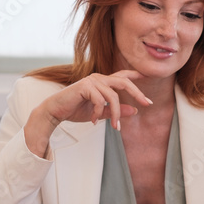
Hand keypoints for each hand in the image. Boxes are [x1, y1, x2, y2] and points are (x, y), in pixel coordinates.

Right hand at [24, 71, 150, 156]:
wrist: (54, 112)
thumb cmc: (75, 110)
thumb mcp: (99, 112)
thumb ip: (115, 111)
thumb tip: (135, 110)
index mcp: (103, 81)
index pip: (122, 76)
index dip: (136, 75)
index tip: (148, 76)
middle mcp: (99, 78)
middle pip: (124, 82)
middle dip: (137, 92)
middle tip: (147, 104)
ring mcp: (92, 81)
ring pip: (113, 96)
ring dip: (116, 114)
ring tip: (116, 128)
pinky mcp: (85, 86)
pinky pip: (100, 101)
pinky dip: (99, 113)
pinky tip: (94, 122)